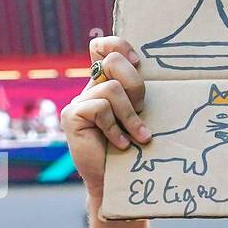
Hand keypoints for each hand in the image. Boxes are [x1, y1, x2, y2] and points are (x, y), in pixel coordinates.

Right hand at [60, 36, 149, 201]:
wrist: (115, 182)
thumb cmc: (134, 150)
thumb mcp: (140, 116)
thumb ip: (139, 96)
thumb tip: (156, 74)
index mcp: (106, 84)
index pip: (103, 47)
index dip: (118, 45)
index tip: (137, 62)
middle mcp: (90, 89)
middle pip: (112, 60)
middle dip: (135, 85)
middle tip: (141, 109)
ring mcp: (79, 102)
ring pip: (111, 89)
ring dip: (131, 115)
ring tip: (138, 136)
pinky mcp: (72, 116)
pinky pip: (100, 109)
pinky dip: (116, 129)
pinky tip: (121, 145)